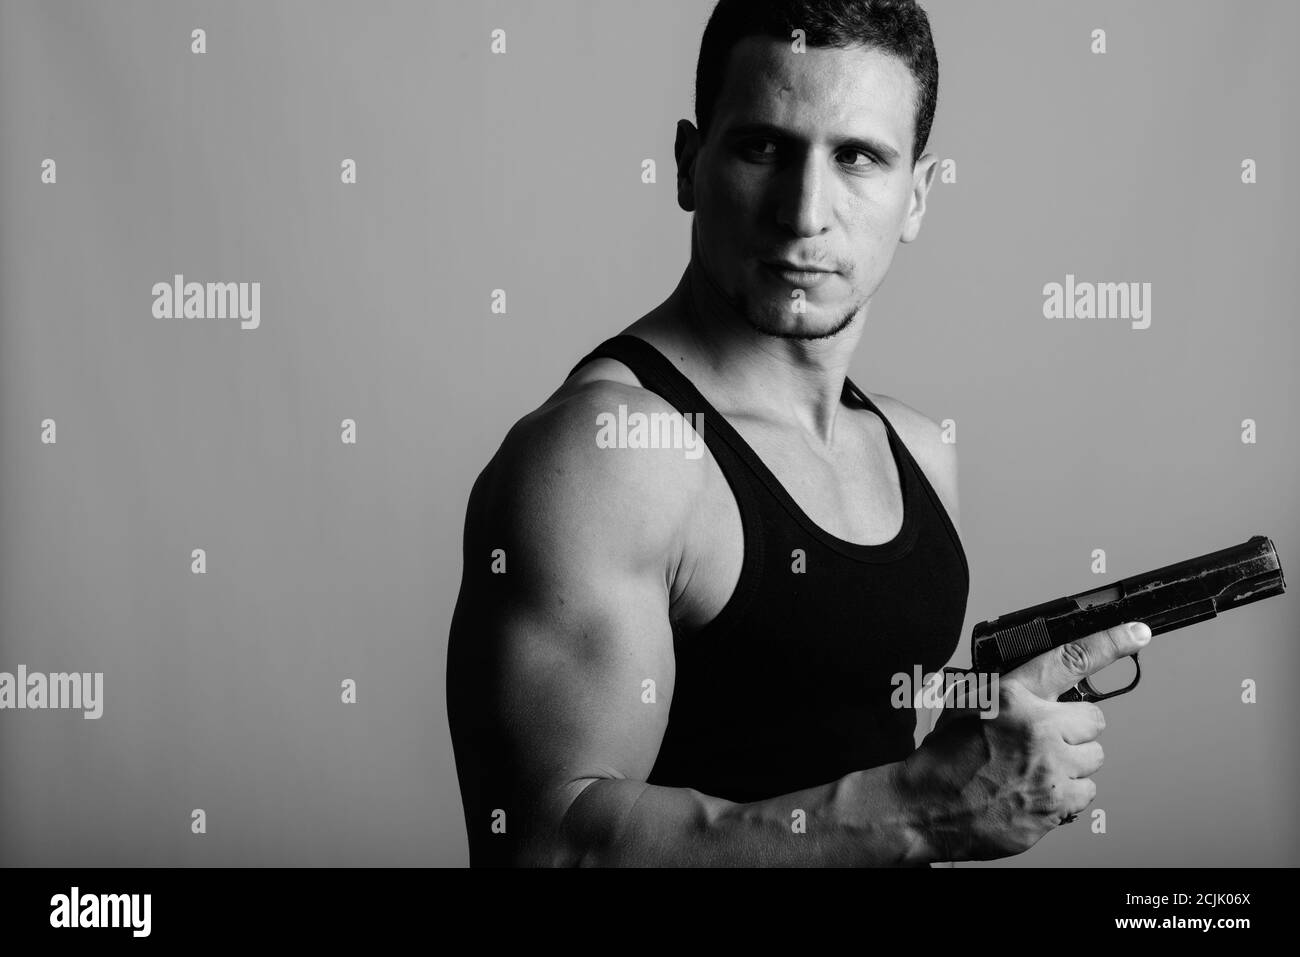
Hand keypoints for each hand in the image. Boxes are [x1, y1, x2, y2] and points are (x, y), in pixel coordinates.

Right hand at [897, 621, 1150, 860]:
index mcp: (1012, 697)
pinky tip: (1037, 793)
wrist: (924, 809)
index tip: (1136, 633)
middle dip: (1074, 730)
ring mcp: (1049, 770)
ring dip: (1072, 765)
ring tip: (1036, 770)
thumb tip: (1037, 686)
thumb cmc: (943, 760)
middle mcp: (1036, 730)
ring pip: (1093, 759)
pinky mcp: (1056, 805)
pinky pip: (1085, 794)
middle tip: (1046, 741)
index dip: (1109, 643)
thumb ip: (1006, 692)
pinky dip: (1066, 797)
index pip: (1070, 661)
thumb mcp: (964, 706)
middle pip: (1094, 719)